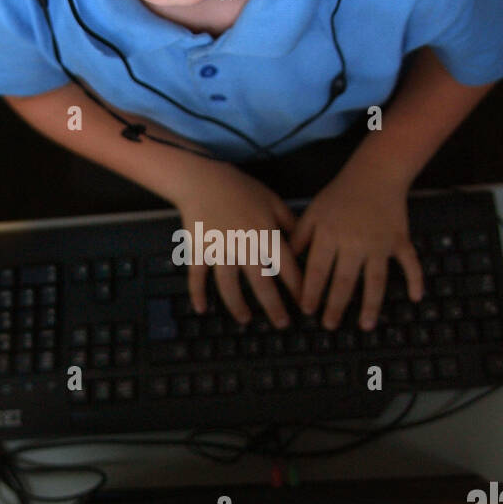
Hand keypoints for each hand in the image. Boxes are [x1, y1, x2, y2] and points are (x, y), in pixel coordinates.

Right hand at [174, 164, 301, 326]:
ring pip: (229, 287)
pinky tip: (201, 308)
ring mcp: (220, 251)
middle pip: (261, 284)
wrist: (203, 179)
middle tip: (281, 324)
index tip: (305, 305)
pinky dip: (197, 294)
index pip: (287, 268)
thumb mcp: (272, 200)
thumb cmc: (240, 188)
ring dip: (238, 307)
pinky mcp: (199, 251)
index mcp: (266, 235)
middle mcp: (245, 248)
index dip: (298, 289)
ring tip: (245, 320)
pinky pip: (197, 277)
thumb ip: (289, 222)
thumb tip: (305, 243)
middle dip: (273, 307)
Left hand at [291, 165, 423, 329]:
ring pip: (376, 280)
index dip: (311, 291)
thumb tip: (284, 261)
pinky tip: (416, 298)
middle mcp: (354, 242)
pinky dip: (415, 279)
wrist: (375, 173)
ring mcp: (380, 243)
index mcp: (330, 235)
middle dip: (336, 306)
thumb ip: (299, 236)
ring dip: (371, 305)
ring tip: (365, 325)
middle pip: (344, 281)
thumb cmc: (340, 194)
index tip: (306, 310)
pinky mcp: (399, 240)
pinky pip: (409, 263)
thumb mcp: (313, 211)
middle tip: (329, 325)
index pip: (317, 269)